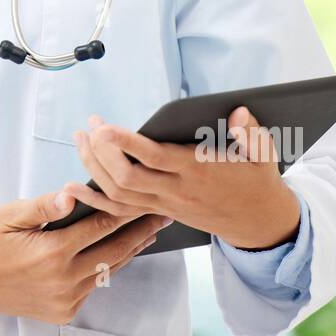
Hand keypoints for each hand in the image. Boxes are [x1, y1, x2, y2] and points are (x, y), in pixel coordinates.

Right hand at [0, 189, 170, 324]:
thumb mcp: (9, 215)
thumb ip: (45, 206)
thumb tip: (74, 194)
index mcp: (51, 253)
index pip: (100, 227)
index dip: (125, 210)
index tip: (145, 198)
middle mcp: (63, 281)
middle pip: (114, 252)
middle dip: (139, 232)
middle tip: (161, 215)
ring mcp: (63, 300)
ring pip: (107, 271)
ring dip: (128, 251)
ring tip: (147, 233)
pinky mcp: (60, 311)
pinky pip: (92, 286)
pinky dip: (106, 268)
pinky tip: (116, 253)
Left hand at [63, 106, 301, 249]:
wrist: (258, 221)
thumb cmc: (256, 180)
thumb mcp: (262, 153)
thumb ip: (250, 132)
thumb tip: (238, 113)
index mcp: (197, 170)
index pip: (153, 158)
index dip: (125, 143)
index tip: (104, 126)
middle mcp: (176, 190)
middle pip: (127, 177)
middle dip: (101, 152)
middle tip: (90, 126)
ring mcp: (165, 204)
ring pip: (118, 194)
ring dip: (93, 168)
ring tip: (80, 140)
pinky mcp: (159, 211)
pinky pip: (120, 211)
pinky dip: (94, 200)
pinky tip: (73, 187)